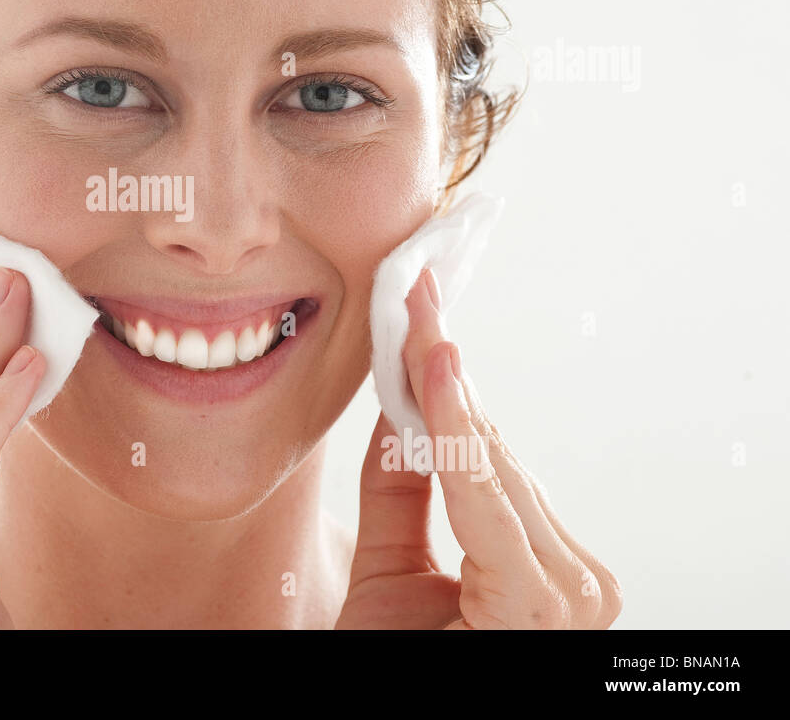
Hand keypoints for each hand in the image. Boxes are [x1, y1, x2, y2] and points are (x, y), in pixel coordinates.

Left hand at [336, 266, 622, 628]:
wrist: (399, 717)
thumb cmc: (399, 660)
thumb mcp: (388, 569)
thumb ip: (402, 493)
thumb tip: (401, 412)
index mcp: (538, 566)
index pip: (484, 453)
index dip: (445, 377)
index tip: (418, 306)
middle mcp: (572, 575)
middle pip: (490, 450)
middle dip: (442, 366)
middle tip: (412, 283)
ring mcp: (572, 589)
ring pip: (490, 464)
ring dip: (444, 385)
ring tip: (415, 306)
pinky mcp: (549, 601)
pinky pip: (488, 501)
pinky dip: (461, 434)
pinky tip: (437, 373)